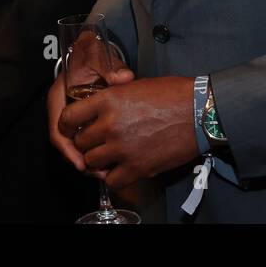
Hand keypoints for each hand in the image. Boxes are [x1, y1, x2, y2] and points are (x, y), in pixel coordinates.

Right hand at [48, 62, 133, 172]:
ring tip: (106, 172)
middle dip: (80, 160)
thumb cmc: (90, 56)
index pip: (57, 129)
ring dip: (88, 159)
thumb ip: (111, 68)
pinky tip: (109, 161)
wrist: (89, 53)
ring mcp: (71, 118)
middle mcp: (61, 110)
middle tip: (99, 173)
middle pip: (65, 143)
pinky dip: (94, 152)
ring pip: (75, 144)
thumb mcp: (97, 57)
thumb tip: (124, 78)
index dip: (68, 149)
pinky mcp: (82, 121)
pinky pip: (84, 140)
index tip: (82, 162)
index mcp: (58, 97)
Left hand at [58, 76, 198, 188]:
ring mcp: (122, 148)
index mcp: (108, 100)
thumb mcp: (135, 86)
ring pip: (91, 163)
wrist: (199, 111)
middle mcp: (110, 124)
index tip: (70, 128)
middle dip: (85, 143)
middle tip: (96, 141)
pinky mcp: (137, 167)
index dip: (66, 125)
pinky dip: (113, 177)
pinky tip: (121, 168)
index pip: (68, 117)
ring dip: (97, 161)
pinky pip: (112, 180)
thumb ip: (112, 98)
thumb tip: (99, 108)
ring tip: (108, 155)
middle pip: (79, 143)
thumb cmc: (172, 94)